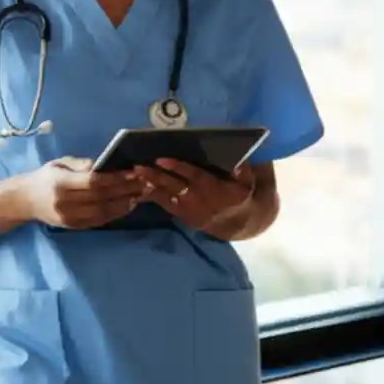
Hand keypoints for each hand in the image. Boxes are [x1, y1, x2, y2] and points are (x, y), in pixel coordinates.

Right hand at [22, 157, 143, 230]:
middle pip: (101, 197)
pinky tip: (127, 205)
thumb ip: (81, 164)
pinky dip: (116, 213)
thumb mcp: (59, 163)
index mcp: (60, 183)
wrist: (25, 200)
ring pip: (103, 212)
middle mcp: (65, 202)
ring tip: (140, 194)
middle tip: (144, 183)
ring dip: (124, 203)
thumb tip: (105, 165)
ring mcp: (69, 217)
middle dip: (125, 190)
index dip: (114, 179)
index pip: (92, 182)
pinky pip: (99, 221)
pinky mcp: (74, 227)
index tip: (132, 172)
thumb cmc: (45, 177)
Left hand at [132, 159, 255, 236]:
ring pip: (167, 197)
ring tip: (135, 175)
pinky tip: (139, 187)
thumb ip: (243, 172)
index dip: (178, 168)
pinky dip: (152, 196)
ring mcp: (189, 210)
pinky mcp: (182, 216)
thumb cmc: (240, 194)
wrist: (237, 223)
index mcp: (215, 189)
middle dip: (156, 176)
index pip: (194, 176)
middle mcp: (199, 201)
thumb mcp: (249, 183)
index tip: (161, 159)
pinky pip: (165, 206)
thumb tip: (238, 162)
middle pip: (174, 186)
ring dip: (150, 186)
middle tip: (139, 166)